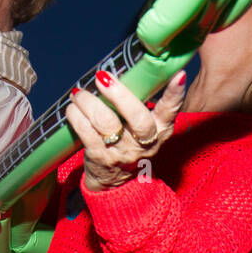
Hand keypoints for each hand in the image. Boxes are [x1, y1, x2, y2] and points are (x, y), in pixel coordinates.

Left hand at [66, 69, 187, 189]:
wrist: (115, 183)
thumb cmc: (129, 144)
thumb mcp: (144, 128)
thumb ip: (140, 103)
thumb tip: (123, 69)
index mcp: (160, 130)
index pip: (170, 110)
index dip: (175, 93)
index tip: (179, 76)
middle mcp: (145, 142)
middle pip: (137, 117)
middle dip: (119, 95)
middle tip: (103, 78)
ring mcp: (122, 152)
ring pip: (106, 121)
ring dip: (88, 102)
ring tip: (79, 93)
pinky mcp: (101, 157)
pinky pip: (86, 132)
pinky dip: (76, 116)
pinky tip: (73, 108)